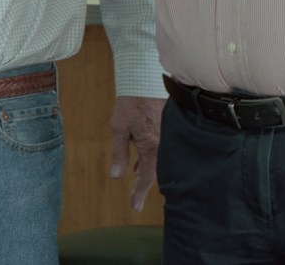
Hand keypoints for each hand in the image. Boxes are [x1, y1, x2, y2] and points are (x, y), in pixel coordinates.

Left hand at [108, 95, 165, 211]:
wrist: (144, 77)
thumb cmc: (130, 101)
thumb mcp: (119, 127)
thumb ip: (119, 153)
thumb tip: (116, 176)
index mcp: (151, 146)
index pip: (146, 177)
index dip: (140, 193)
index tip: (135, 207)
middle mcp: (163, 143)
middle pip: (155, 171)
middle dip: (144, 185)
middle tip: (136, 198)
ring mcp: (167, 134)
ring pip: (158, 159)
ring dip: (146, 170)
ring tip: (135, 179)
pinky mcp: (167, 126)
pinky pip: (160, 147)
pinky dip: (150, 157)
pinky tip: (140, 158)